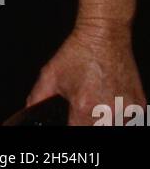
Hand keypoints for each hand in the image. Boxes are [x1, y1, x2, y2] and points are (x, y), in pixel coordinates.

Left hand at [25, 19, 145, 125]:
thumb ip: (37, 97)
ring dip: (105, 120)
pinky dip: (121, 116)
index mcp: (85, 107)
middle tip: (86, 106)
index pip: (76, 133)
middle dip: (88, 123)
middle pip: (96, 132)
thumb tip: (29, 112)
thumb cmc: (80, 52)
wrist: (105, 35)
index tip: (73, 119)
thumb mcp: (51, 73)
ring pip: (113, 128)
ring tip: (99, 101)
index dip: (72, 126)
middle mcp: (108, 112)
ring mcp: (126, 111)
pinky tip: (111, 98)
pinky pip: (129, 121)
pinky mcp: (139, 107)